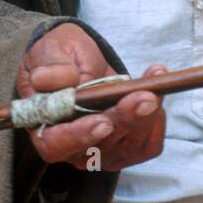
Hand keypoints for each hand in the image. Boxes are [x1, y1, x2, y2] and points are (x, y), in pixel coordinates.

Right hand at [16, 23, 166, 171]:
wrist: (78, 60)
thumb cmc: (59, 58)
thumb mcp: (49, 51)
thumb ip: (51, 66)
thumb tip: (47, 79)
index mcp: (44, 128)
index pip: (57, 145)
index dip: (80, 136)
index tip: (102, 122)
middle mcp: (72, 148)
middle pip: (101, 146)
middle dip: (126, 119)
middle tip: (146, 96)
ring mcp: (100, 151)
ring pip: (128, 145)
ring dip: (147, 114)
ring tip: (155, 80)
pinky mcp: (125, 148)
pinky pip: (147, 145)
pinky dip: (157, 121)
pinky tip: (156, 92)